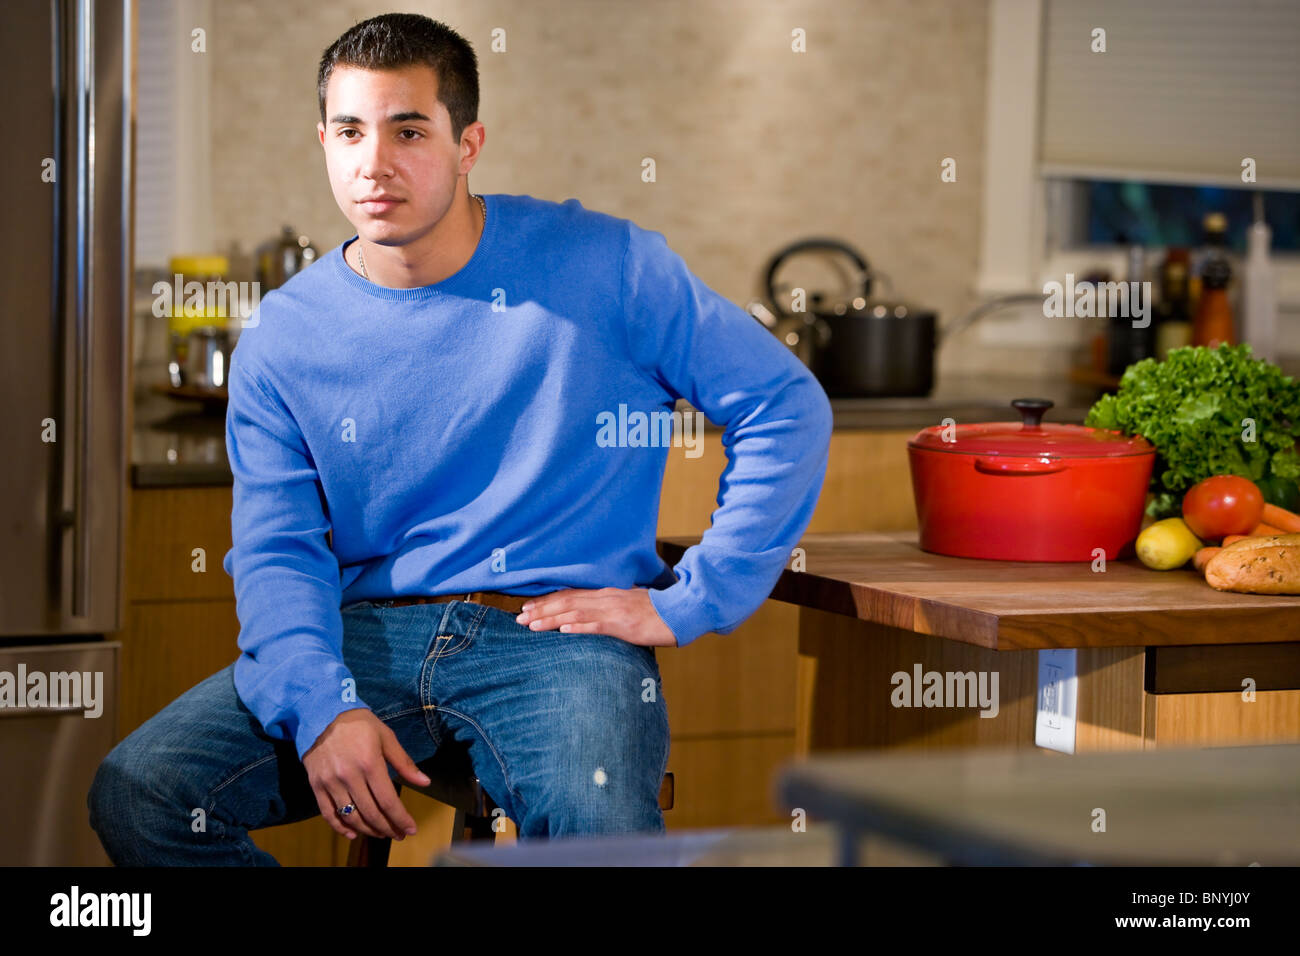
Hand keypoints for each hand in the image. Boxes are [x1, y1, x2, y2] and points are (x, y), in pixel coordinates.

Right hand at [302, 708, 431, 841]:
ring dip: (368, 830)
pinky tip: (354, 834)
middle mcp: (349, 776)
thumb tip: (425, 782)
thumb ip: (404, 763)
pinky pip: (328, 814)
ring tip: (381, 834)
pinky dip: (341, 828)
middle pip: (371, 813)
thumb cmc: (359, 724)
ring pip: (351, 817)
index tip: (410, 829)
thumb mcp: (386, 737)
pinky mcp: (316, 785)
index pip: (388, 801)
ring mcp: (330, 782)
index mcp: (370, 763)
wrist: (322, 714)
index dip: (401, 819)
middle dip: (388, 828)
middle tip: (398, 834)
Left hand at [515, 587, 677, 647]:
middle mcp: (605, 598)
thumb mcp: (629, 603)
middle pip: (567, 602)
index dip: (547, 600)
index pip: (570, 594)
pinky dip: (578, 628)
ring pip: (575, 613)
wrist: (680, 611)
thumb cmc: (656, 611)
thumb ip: (610, 606)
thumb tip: (593, 614)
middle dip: (541, 609)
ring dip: (551, 619)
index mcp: (606, 593)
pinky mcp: (623, 625)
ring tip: (531, 625)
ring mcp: (613, 611)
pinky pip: (596, 626)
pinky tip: (563, 631)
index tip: (528, 606)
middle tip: (519, 616)